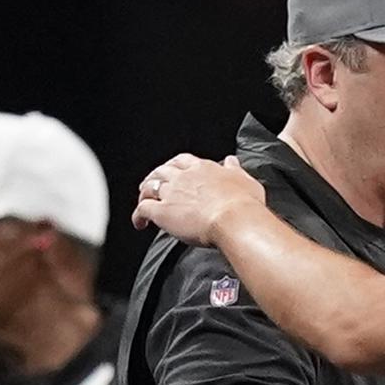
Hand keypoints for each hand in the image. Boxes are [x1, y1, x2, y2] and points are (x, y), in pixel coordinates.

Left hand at [133, 153, 264, 243]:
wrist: (234, 219)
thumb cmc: (244, 204)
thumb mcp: (246, 180)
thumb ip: (235, 170)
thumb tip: (232, 161)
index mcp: (202, 169)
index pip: (183, 161)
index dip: (175, 166)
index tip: (174, 171)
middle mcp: (183, 177)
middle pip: (161, 171)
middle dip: (155, 176)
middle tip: (152, 183)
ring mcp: (171, 193)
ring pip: (149, 187)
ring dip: (144, 193)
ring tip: (143, 200)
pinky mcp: (162, 211)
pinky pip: (143, 209)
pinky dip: (138, 215)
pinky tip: (139, 223)